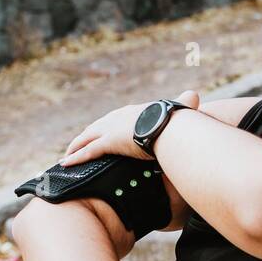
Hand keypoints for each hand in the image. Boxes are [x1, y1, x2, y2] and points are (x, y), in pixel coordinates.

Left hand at [60, 90, 200, 165]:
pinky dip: (76, 157)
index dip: (105, 127)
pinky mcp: (109, 142)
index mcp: (134, 112)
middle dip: (85, 137)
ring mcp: (112, 129)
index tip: (100, 134)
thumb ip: (184, 106)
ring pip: (86, 138)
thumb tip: (196, 97)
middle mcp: (118, 117)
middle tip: (76, 146)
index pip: (114, 119)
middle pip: (95, 127)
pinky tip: (65, 163)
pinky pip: (87, 151)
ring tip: (67, 157)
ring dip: (75, 147)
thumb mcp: (182, 109)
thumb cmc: (179, 121)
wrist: (172, 126)